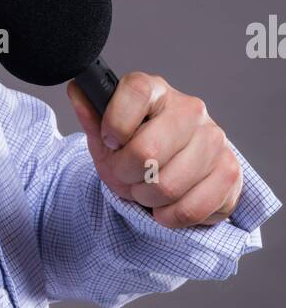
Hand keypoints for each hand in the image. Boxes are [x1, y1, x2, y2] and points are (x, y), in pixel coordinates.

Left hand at [67, 71, 242, 227]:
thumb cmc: (136, 151)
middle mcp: (191, 109)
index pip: (134, 91)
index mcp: (157, 91)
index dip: (114, 124)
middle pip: (147, 151)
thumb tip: (77, 89)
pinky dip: (170, 217)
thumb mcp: (106, 137)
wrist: (170, 174)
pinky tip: (168, 205)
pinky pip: (190, 209)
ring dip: (148, 200)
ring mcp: (215, 139)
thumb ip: (92, 116)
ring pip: (167, 186)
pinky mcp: (230, 172)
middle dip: (127, 175)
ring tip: (148, 191)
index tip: (111, 142)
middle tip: (129, 177)